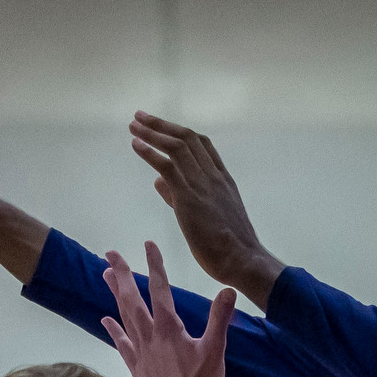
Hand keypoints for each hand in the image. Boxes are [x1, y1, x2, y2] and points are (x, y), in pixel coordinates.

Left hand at [101, 242, 235, 376]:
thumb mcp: (215, 353)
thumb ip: (219, 320)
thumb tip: (227, 290)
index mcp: (169, 328)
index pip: (160, 289)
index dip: (155, 266)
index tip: (148, 245)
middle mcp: (149, 335)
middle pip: (132, 298)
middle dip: (122, 275)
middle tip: (110, 254)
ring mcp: (139, 351)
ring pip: (123, 315)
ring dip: (115, 294)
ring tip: (105, 275)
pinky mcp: (135, 366)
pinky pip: (121, 342)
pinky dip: (113, 329)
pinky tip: (106, 320)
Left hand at [128, 112, 285, 302]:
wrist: (243, 260)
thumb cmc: (228, 247)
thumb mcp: (207, 216)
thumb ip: (180, 196)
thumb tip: (158, 181)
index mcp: (223, 179)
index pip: (202, 145)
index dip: (179, 131)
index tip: (162, 125)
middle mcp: (214, 176)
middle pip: (187, 138)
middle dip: (161, 124)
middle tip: (140, 116)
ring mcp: (203, 184)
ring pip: (177, 147)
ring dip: (152, 133)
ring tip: (134, 125)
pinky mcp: (190, 197)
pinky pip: (168, 166)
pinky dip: (150, 152)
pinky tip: (136, 145)